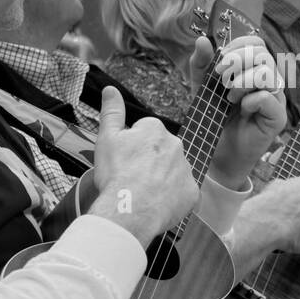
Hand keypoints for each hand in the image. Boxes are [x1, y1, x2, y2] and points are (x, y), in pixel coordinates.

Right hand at [89, 86, 198, 246]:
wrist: (130, 209)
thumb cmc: (116, 174)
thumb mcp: (107, 138)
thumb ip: (111, 112)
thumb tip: (110, 89)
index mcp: (155, 130)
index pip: (144, 133)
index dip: (131, 148)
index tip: (124, 162)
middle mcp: (176, 145)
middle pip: (160, 151)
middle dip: (149, 161)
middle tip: (132, 178)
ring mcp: (186, 169)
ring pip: (172, 171)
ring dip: (161, 179)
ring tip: (143, 193)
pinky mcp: (192, 192)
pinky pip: (183, 192)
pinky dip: (172, 197)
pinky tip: (157, 203)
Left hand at [193, 35, 287, 188]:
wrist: (216, 154)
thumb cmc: (213, 119)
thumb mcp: (202, 88)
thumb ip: (202, 65)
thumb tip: (202, 40)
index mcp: (253, 70)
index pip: (257, 43)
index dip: (238, 46)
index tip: (220, 61)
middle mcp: (269, 81)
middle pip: (264, 54)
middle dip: (238, 61)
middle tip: (220, 78)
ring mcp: (276, 99)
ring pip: (268, 73)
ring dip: (243, 81)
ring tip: (230, 97)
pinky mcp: (278, 118)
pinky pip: (270, 98)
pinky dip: (252, 100)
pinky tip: (242, 109)